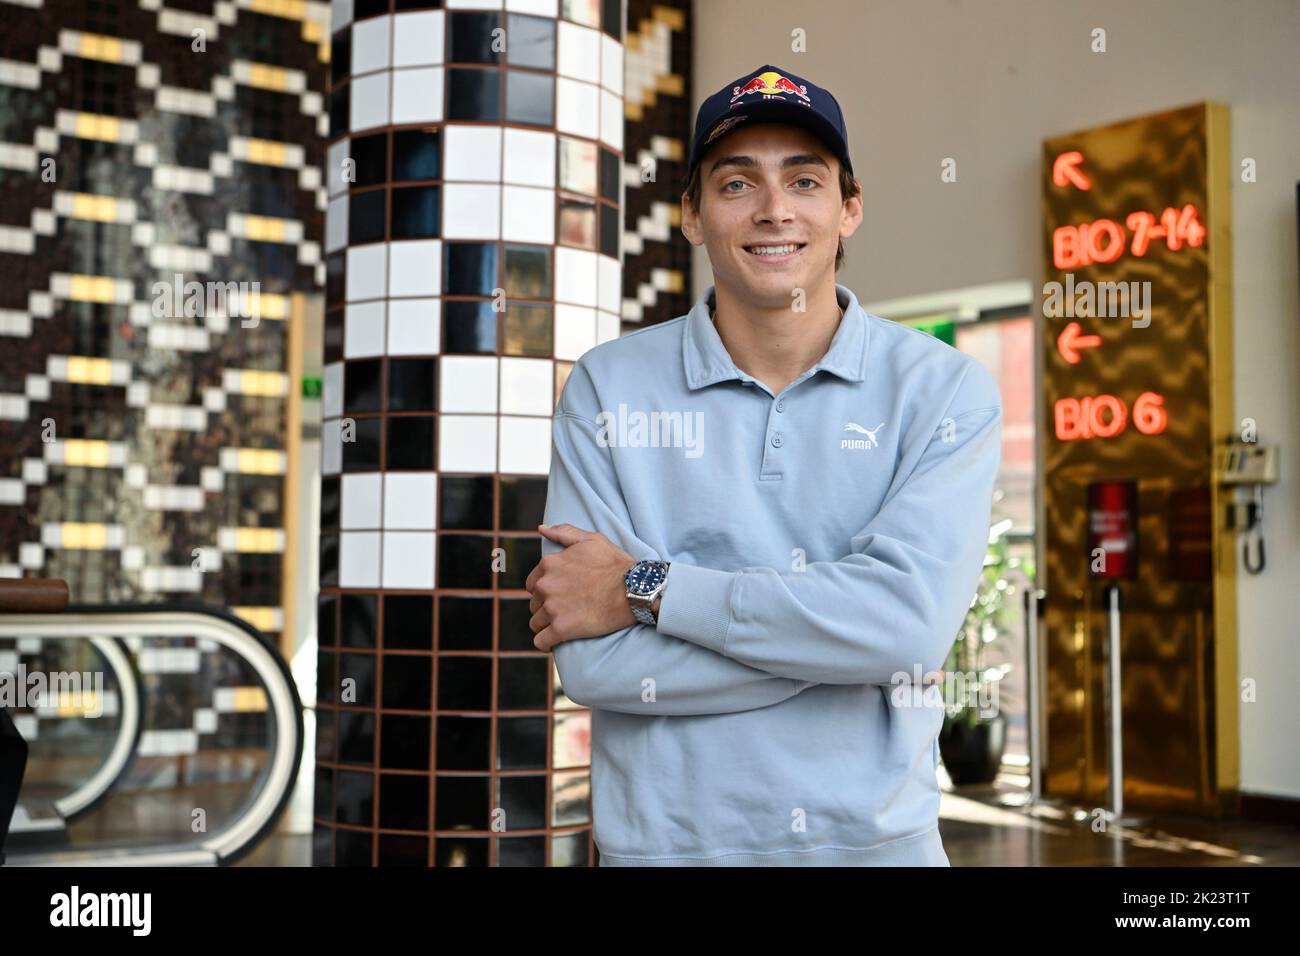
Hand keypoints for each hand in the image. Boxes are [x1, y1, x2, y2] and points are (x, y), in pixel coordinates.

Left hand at [526, 523, 637, 651]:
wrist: (634, 589)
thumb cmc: (616, 564)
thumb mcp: (592, 540)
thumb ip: (564, 533)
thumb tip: (541, 529)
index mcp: (549, 564)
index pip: (532, 584)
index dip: (546, 591)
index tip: (561, 595)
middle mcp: (546, 585)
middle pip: (534, 603)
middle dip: (546, 608)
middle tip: (567, 610)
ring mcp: (552, 608)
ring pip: (536, 622)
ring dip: (547, 625)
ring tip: (565, 625)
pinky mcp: (561, 629)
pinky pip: (541, 641)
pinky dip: (546, 643)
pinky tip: (554, 642)